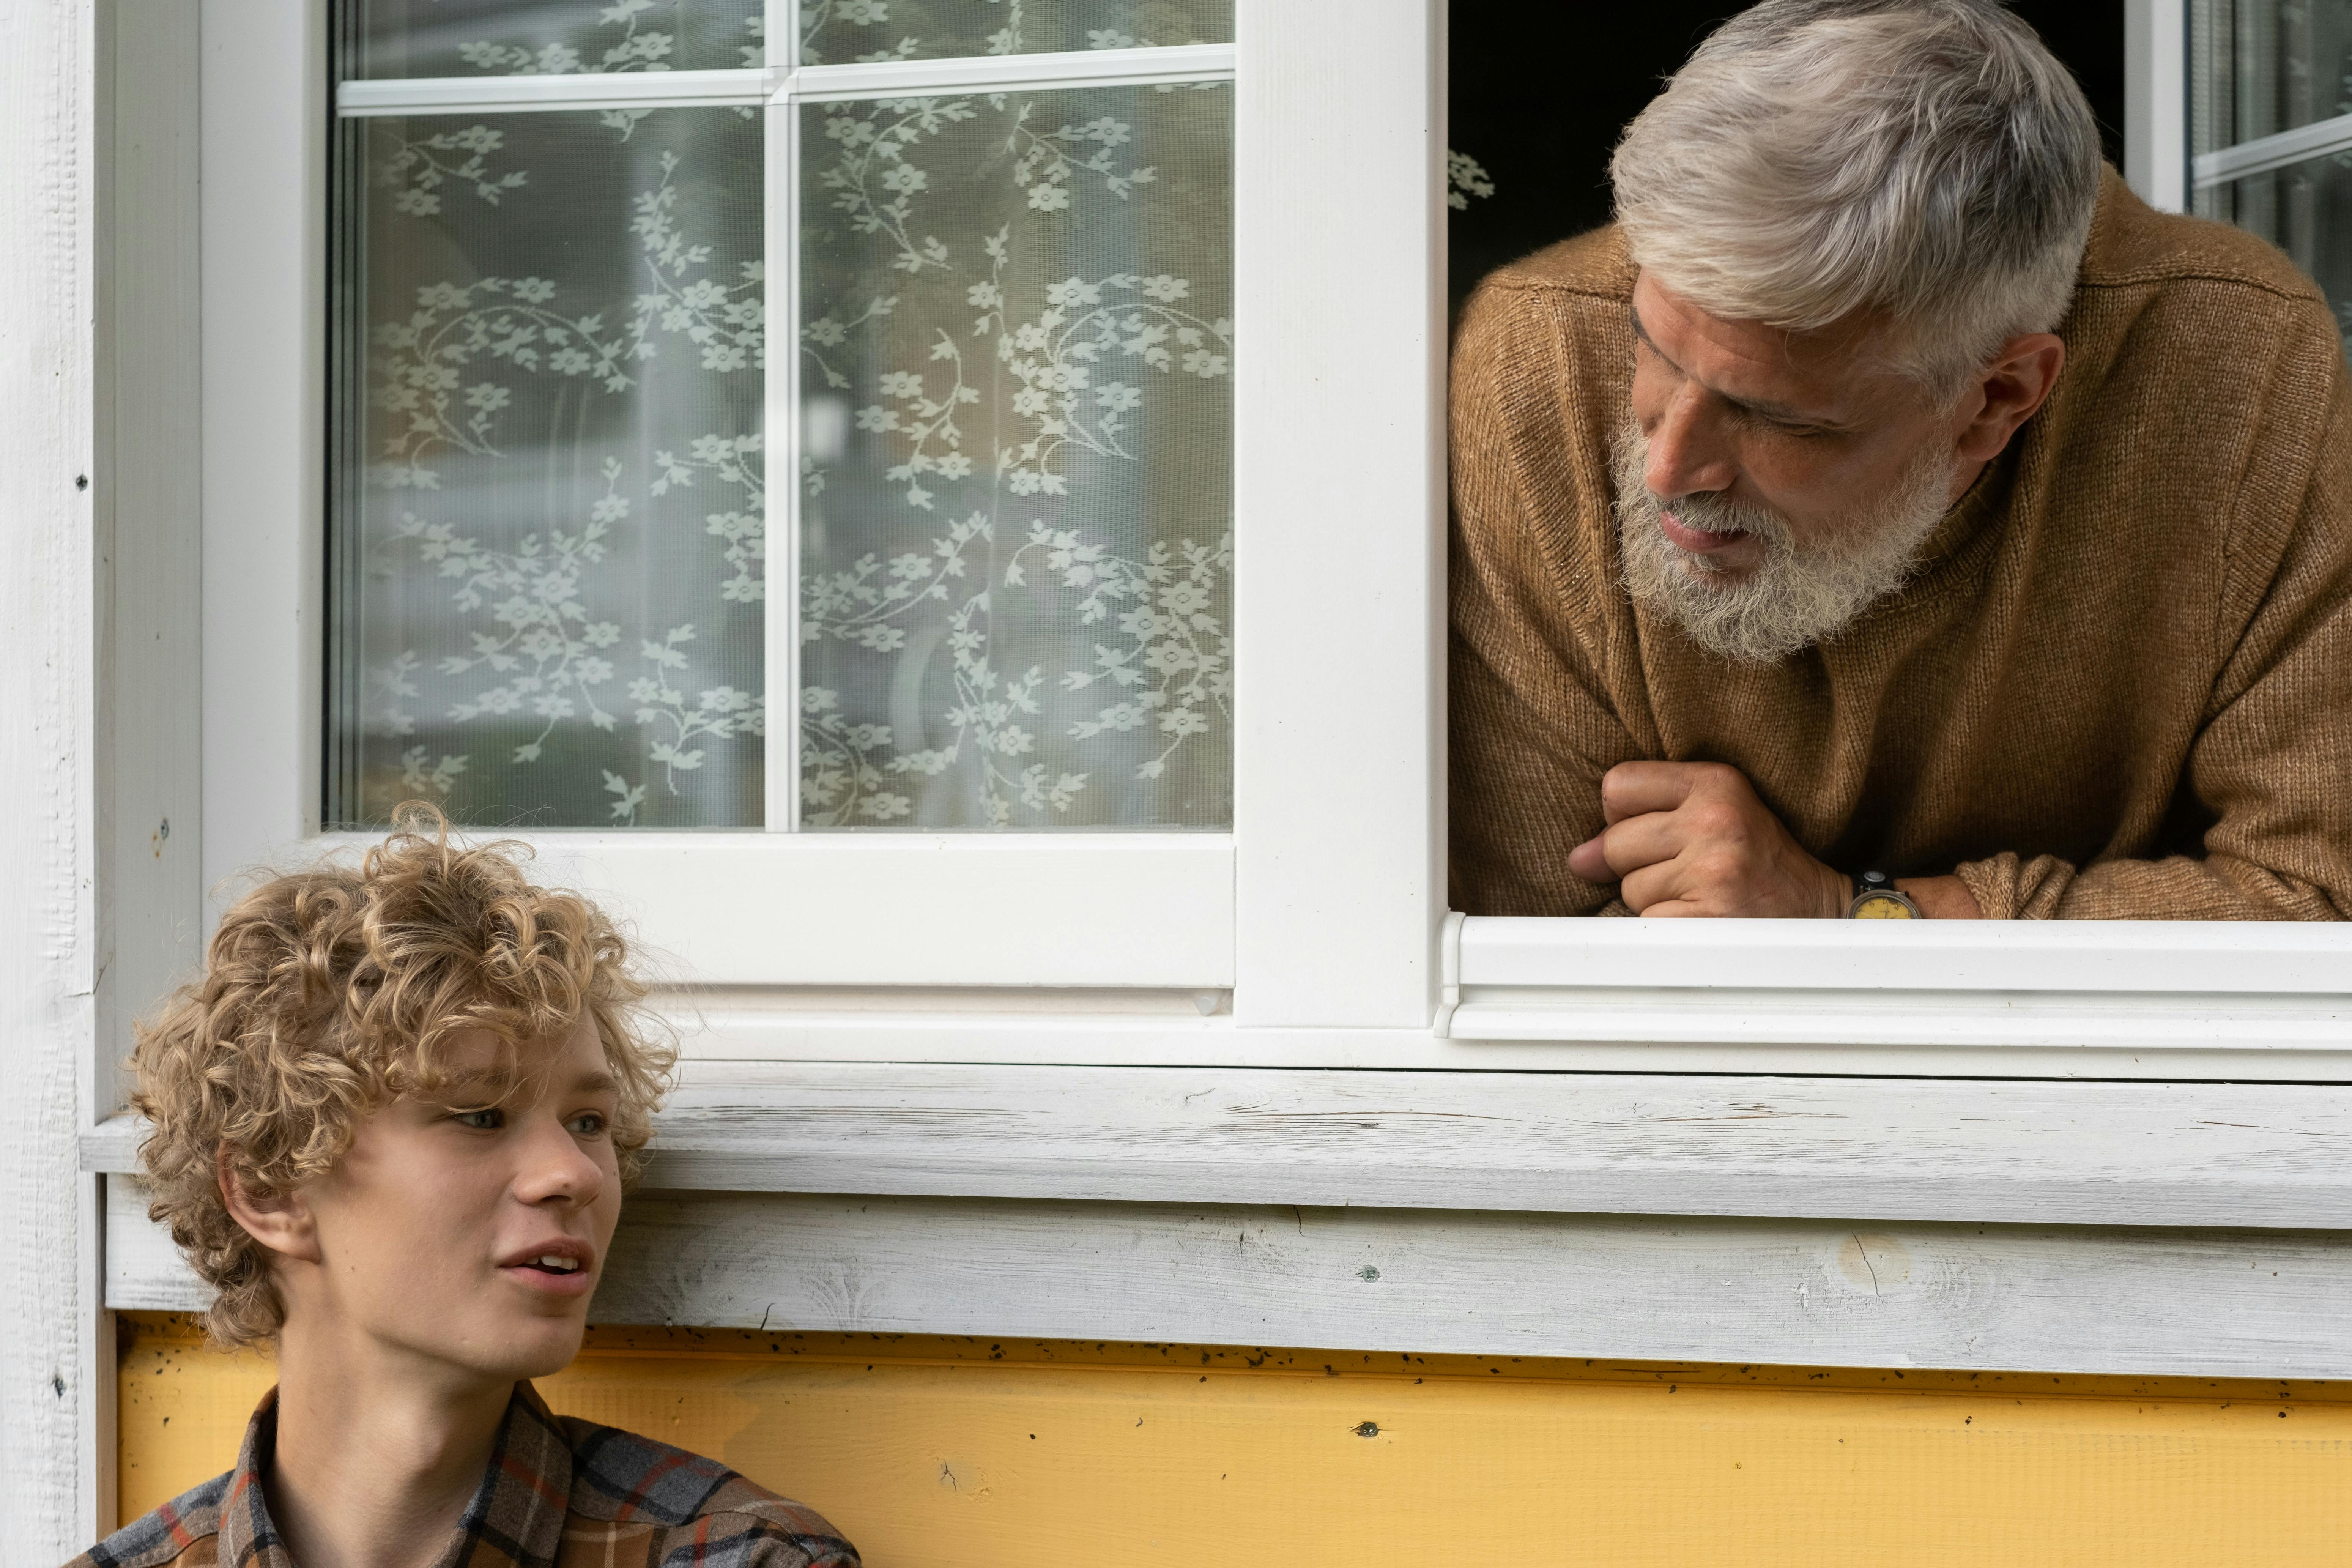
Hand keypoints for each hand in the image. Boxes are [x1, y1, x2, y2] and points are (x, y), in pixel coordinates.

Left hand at [1565, 761, 1848, 917]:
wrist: (1822, 910)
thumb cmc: (1758, 860)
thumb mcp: (1715, 814)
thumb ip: (1643, 820)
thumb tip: (1578, 859)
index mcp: (1715, 783)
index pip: (1617, 785)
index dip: (1621, 816)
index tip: (1651, 831)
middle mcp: (1714, 820)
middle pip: (1615, 842)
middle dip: (1635, 864)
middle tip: (1684, 870)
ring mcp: (1711, 870)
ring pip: (1629, 888)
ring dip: (1653, 899)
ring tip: (1699, 894)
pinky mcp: (1708, 917)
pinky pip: (1647, 923)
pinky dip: (1667, 927)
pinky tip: (1701, 919)